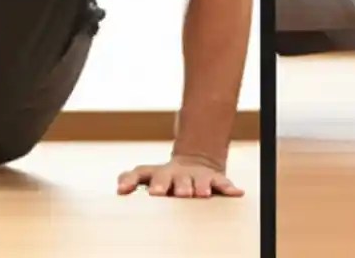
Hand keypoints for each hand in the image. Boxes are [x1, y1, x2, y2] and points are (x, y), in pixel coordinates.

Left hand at [117, 155, 243, 197]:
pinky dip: (228, 188)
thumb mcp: (147, 175)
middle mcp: (178, 174)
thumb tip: (119, 188)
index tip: (150, 192)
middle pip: (176, 179)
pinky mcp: (213, 178)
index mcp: (159, 174)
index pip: (146, 174)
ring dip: (200, 187)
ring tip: (202, 193)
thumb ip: (129, 179)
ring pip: (199, 181)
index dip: (147, 181)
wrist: (196, 161)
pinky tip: (235, 193)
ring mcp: (197, 176)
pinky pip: (221, 183)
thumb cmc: (166, 177)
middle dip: (177, 186)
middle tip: (179, 193)